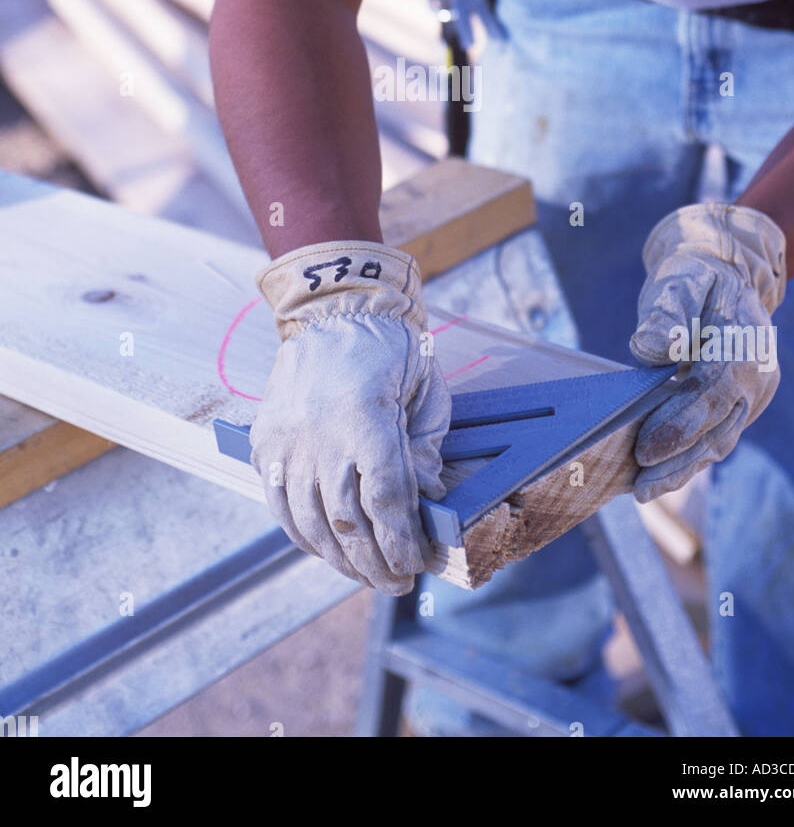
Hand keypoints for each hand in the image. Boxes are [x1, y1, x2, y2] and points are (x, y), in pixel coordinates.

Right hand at [250, 241, 449, 593]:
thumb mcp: (426, 390)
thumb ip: (425, 449)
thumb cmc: (390, 349)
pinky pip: (278, 503)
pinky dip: (301, 534)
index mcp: (367, 420)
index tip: (416, 563)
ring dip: (338, 558)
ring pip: (310, 521)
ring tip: (363, 574)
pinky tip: (323, 550)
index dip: (401, 541)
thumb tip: (428, 501)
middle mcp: (321, 436)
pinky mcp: (266, 441)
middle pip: (347, 522)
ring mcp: (288, 440)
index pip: (385, 501)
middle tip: (396, 583)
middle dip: (375, 562)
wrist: (333, 309)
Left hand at [629, 203, 785, 502]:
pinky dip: (682, 460)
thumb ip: (668, 308)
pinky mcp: (733, 409)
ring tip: (642, 491)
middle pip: (722, 426)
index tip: (648, 445)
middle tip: (641, 486)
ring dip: (681, 469)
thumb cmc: (694, 277)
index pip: (719, 388)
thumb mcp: (681, 278)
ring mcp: (750, 397)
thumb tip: (652, 346)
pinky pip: (710, 440)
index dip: (685, 419)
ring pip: (717, 441)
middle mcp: (759, 375)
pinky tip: (651, 478)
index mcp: (750, 340)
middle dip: (680, 459)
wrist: (718, 277)